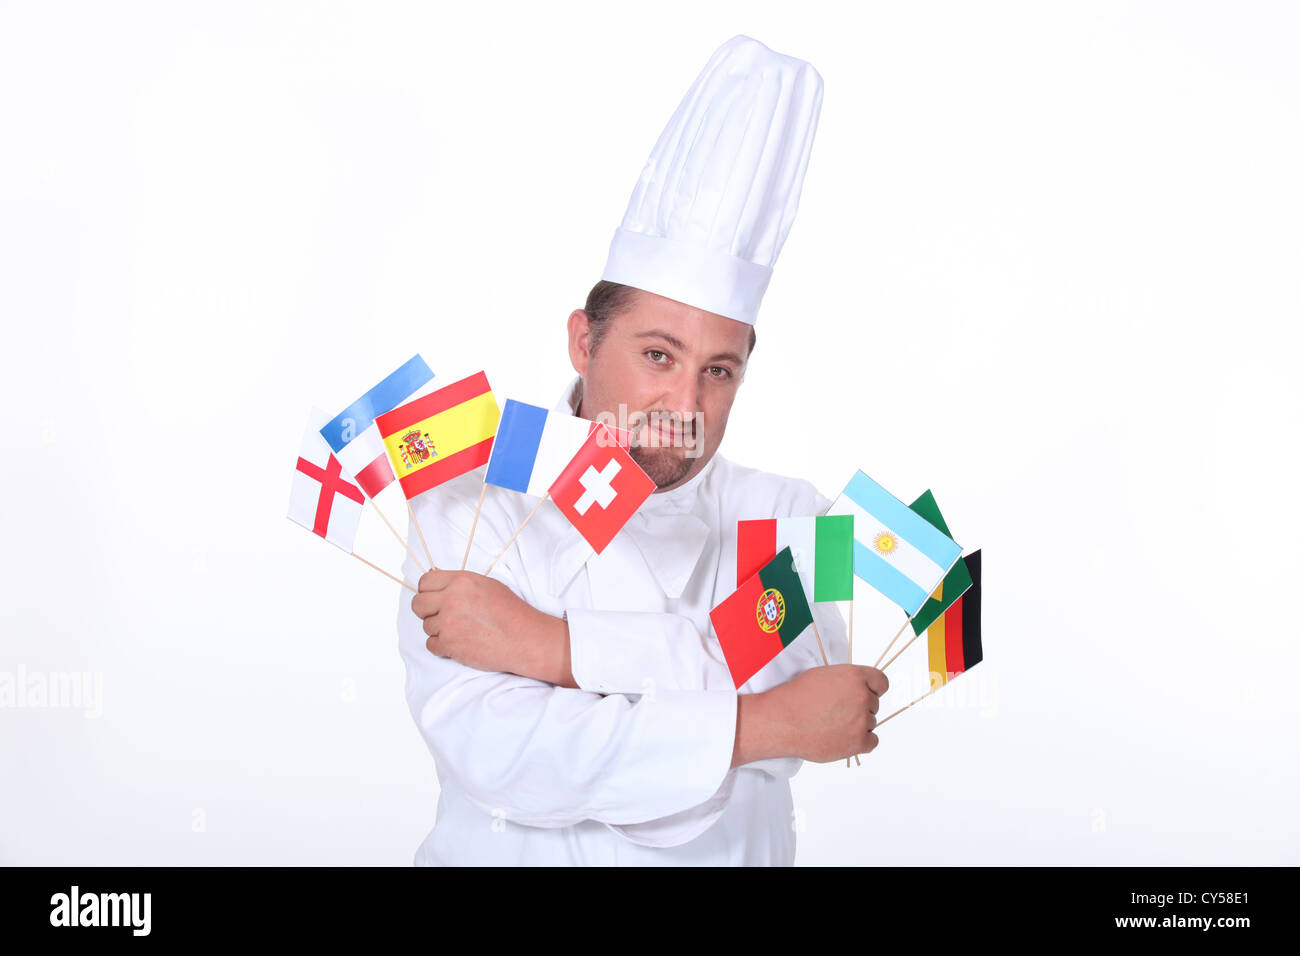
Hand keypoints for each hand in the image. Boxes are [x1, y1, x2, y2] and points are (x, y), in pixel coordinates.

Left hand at [410, 569, 568, 681]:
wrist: (525, 639)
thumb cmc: (511, 612)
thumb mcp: (487, 585)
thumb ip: (460, 584)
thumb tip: (437, 588)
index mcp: (461, 581)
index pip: (425, 582)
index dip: (427, 591)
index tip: (434, 598)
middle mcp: (451, 599)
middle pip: (417, 604)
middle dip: (427, 611)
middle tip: (442, 616)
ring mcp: (448, 623)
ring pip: (426, 626)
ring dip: (439, 630)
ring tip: (461, 630)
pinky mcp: (450, 644)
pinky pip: (431, 645)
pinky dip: (442, 646)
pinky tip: (460, 642)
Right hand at [735, 665, 886, 765]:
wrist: (782, 721)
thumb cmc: (797, 697)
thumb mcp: (824, 675)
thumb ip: (847, 680)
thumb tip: (859, 689)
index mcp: (855, 676)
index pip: (882, 682)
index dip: (873, 689)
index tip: (867, 694)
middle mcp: (863, 696)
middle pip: (874, 704)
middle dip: (860, 708)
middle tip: (837, 712)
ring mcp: (862, 720)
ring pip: (871, 723)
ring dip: (857, 725)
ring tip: (832, 725)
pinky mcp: (859, 742)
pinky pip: (872, 742)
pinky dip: (861, 742)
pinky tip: (843, 738)